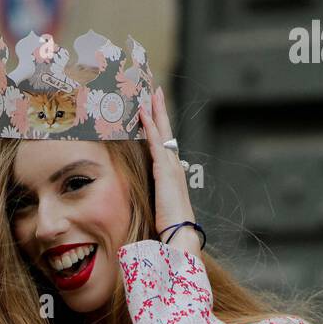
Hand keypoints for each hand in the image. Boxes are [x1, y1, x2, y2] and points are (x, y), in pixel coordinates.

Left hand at [138, 87, 200, 252]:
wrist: (179, 234)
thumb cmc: (169, 226)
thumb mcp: (159, 207)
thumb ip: (154, 197)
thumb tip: (145, 198)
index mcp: (172, 174)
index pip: (164, 143)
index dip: (159, 126)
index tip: (153, 109)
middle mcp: (174, 165)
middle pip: (166, 131)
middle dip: (160, 109)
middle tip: (155, 89)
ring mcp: (170, 166)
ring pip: (162, 131)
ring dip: (155, 111)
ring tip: (150, 92)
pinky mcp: (164, 171)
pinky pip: (155, 142)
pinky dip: (150, 126)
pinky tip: (143, 112)